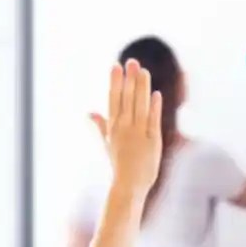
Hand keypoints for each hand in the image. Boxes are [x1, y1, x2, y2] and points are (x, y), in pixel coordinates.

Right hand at [90, 60, 162, 195]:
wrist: (129, 185)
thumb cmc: (119, 165)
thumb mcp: (107, 144)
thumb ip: (101, 126)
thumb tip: (90, 113)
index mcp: (113, 127)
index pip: (113, 99)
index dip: (115, 82)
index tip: (116, 66)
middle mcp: (124, 128)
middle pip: (127, 98)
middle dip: (129, 79)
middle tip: (132, 61)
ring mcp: (138, 133)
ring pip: (140, 106)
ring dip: (142, 88)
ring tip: (144, 71)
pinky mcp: (152, 141)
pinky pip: (153, 120)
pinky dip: (154, 107)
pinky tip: (156, 94)